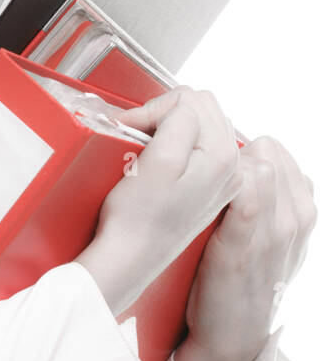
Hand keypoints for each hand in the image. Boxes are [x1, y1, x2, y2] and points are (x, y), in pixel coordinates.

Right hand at [75, 86, 242, 315]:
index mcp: (223, 155)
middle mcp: (231, 167)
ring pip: (198, 127)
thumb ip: (179, 120)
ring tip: (145, 151)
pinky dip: (173, 146)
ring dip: (168, 130)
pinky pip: (195, 149)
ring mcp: (221, 179)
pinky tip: (156, 165)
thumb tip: (180, 108)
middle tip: (137, 139)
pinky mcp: (207, 189)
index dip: (152, 109)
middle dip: (164, 116)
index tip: (131, 132)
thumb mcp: (158, 158)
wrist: (131, 260)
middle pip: (199, 109)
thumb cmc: (137, 220)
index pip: (188, 99)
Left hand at [173, 134, 316, 360]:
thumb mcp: (270, 240)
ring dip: (216, 169)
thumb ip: (267, 203)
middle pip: (263, 150)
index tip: (210, 167)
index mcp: (303, 208)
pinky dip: (216, 186)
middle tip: (196, 176)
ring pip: (254, 163)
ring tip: (192, 188)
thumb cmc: (240, 283)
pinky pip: (244, 191)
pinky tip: (192, 198)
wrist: (232, 336)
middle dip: (226, 155)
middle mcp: (296, 215)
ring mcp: (276, 230)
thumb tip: (244, 167)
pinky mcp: (245, 244)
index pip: (272, 149)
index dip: (237, 151)